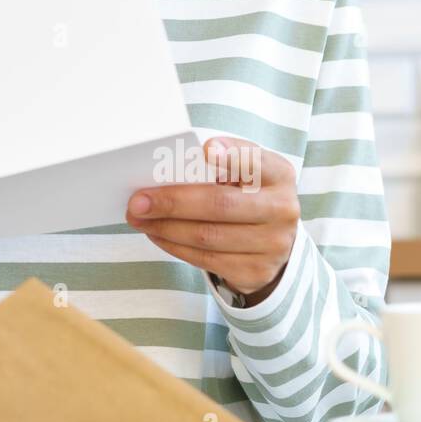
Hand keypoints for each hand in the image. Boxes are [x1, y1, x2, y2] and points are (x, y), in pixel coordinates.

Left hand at [124, 136, 299, 301]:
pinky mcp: (257, 271)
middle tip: (138, 200)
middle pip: (221, 204)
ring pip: (208, 236)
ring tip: (138, 218)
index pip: (255, 161)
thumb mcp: (243, 172)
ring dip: (165, 227)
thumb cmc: (245, 194)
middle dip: (173, 202)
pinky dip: (174, 246)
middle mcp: (282, 209)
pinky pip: (206, 259)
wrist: (272, 239)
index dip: (232, 156)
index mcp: (279, 174)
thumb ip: (217, 165)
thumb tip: (164, 172)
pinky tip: (156, 234)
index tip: (206, 149)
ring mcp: (273, 244)